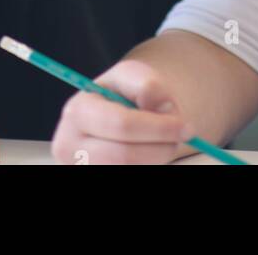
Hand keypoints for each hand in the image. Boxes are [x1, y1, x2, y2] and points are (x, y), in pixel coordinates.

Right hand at [50, 60, 192, 165]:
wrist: (115, 113)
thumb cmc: (124, 94)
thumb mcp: (135, 76)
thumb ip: (149, 84)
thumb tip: (160, 107)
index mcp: (78, 111)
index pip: (121, 125)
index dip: (158, 128)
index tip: (187, 126)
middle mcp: (70, 146)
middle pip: (124, 156)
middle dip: (161, 147)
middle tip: (183, 136)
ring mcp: (79, 169)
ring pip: (129, 170)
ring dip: (156, 157)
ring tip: (163, 140)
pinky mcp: (91, 180)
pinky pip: (132, 176)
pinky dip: (147, 165)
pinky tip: (148, 152)